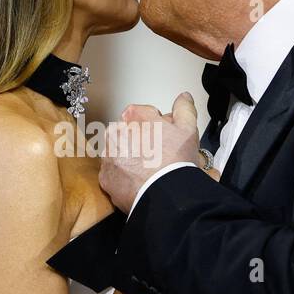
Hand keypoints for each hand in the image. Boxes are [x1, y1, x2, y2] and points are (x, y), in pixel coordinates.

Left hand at [99, 91, 200, 211]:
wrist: (165, 195)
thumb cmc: (175, 163)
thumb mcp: (188, 129)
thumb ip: (184, 108)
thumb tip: (183, 98)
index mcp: (133, 117)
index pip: (142, 113)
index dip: (155, 124)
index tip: (163, 136)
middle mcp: (115, 133)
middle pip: (128, 132)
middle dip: (141, 140)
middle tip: (158, 154)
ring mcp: (108, 156)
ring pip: (120, 152)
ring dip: (131, 158)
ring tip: (150, 170)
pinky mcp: (105, 178)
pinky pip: (114, 174)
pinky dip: (124, 177)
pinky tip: (140, 181)